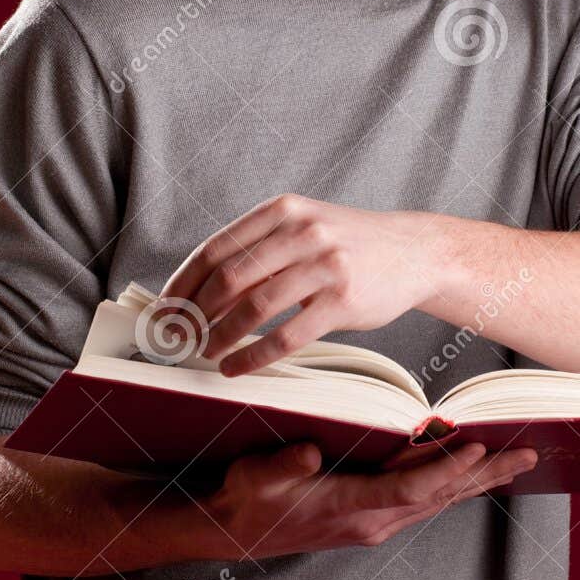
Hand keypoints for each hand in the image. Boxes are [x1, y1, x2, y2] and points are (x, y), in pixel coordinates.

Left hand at [154, 193, 443, 375]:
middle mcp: (302, 232)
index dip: (183, 282)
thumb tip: (199, 288)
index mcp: (283, 211)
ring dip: (219, 336)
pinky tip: (236, 368)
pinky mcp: (343, 301)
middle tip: (177, 337)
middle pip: (228, 278)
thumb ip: (259, 247)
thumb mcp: (304, 226)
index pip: (216, 248)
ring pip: (254, 308)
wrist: (415, 252)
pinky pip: (286, 336)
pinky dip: (253, 357)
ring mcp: (325, 265)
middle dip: (194, 313)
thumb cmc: (349, 245)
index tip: (164, 308)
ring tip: (204, 352)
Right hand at [205, 438, 537, 560]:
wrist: (230, 530)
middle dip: (486, 474)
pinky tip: (473, 476)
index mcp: (351, 508)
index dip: (447, 468)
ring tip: (517, 462)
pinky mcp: (370, 519)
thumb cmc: (245, 496)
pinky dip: (453, 486)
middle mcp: (371, 521)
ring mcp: (373, 524)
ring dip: (478, 481)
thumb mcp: (256, 476)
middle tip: (529, 453)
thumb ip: (284, 466)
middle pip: (440, 496)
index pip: (412, 488)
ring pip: (437, 501)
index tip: (478, 444)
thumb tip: (308, 453)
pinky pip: (423, 502)